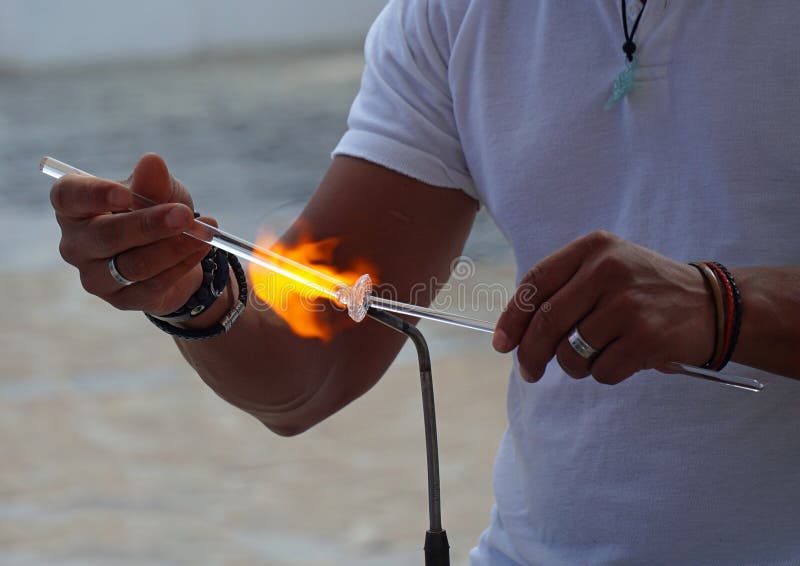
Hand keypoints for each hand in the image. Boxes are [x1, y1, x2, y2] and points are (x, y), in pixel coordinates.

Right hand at [51, 153, 213, 314]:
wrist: (174, 252)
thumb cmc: (155, 211)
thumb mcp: (160, 191)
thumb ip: (153, 182)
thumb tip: (152, 162)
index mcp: (75, 208)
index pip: (69, 197)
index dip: (94, 195)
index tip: (126, 193)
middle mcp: (76, 244)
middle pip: (106, 236)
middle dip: (149, 225)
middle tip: (184, 214)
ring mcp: (96, 276)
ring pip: (134, 265)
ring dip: (173, 248)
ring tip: (204, 232)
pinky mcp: (121, 300)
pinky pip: (153, 286)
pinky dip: (182, 265)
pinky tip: (201, 248)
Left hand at [493, 231, 715, 383]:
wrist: (714, 305)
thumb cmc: (647, 291)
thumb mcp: (607, 268)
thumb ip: (564, 288)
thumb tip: (513, 332)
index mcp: (593, 248)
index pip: (535, 284)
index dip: (512, 318)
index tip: (501, 344)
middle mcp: (608, 270)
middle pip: (546, 322)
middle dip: (529, 355)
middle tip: (529, 373)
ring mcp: (627, 303)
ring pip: (570, 353)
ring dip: (574, 367)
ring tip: (597, 356)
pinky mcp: (646, 337)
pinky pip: (601, 371)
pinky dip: (604, 374)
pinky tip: (624, 359)